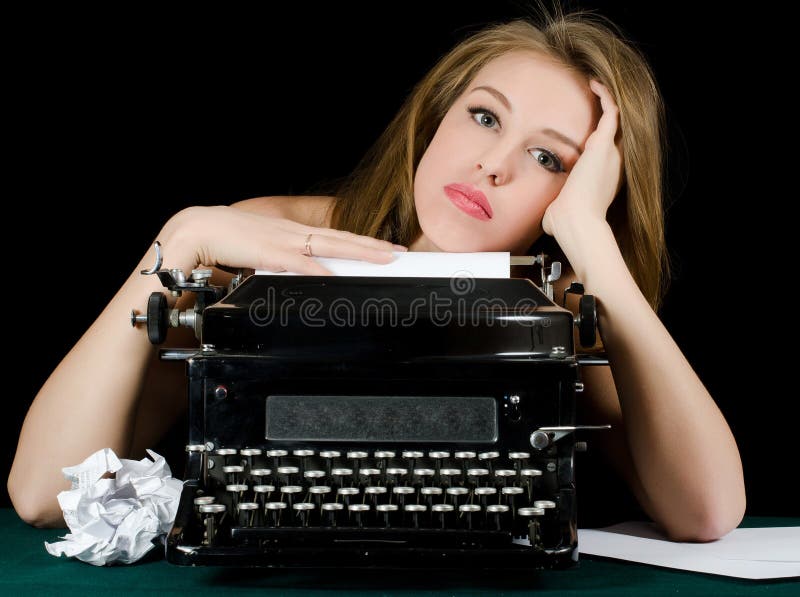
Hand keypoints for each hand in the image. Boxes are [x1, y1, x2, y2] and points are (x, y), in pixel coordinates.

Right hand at [161, 205, 404, 274]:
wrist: (194, 228)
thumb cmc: (222, 240)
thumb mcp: (259, 253)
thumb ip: (278, 264)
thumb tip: (294, 279)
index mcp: (290, 234)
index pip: (331, 237)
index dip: (358, 243)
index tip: (382, 249)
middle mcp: (291, 233)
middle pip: (340, 238)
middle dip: (371, 246)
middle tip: (399, 252)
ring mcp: (282, 241)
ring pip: (328, 245)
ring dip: (358, 252)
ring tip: (384, 257)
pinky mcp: (266, 252)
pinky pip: (298, 262)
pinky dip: (318, 268)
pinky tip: (335, 274)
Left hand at [541, 80, 623, 237]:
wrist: (575, 221)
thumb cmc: (566, 222)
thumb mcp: (561, 214)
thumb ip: (557, 211)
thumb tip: (546, 224)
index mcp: (604, 178)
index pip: (603, 152)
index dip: (596, 139)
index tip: (581, 130)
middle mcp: (613, 163)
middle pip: (611, 133)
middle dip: (601, 115)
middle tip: (589, 97)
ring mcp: (611, 152)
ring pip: (615, 118)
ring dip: (606, 101)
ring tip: (593, 85)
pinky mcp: (604, 143)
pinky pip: (611, 110)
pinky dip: (604, 96)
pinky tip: (593, 83)